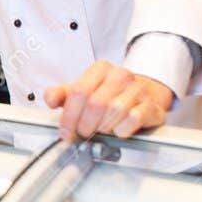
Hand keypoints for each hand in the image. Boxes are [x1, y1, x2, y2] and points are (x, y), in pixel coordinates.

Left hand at [44, 60, 173, 140]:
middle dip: (85, 124)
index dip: (69, 116)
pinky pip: (133, 119)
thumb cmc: (109, 94)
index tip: (65, 131)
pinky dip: (122, 129)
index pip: (79, 91)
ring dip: (103, 127)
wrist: (143, 95)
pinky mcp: (150, 105)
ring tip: (100, 130)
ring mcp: (138, 89)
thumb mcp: (82, 91)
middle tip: (82, 133)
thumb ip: (62, 94)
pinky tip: (118, 129)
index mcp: (101, 69)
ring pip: (114, 111)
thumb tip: (51, 98)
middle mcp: (121, 75)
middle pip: (95, 103)